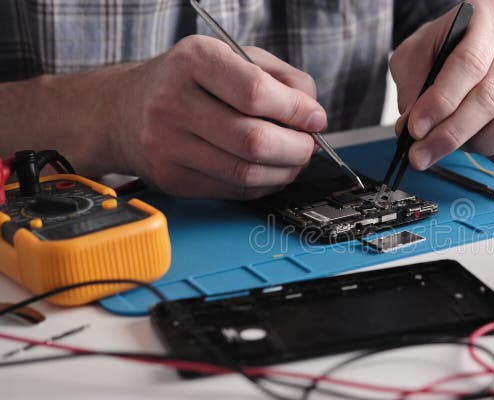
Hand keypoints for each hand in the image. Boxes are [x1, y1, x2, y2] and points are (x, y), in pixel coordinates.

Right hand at [110, 35, 324, 198]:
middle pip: (254, 140)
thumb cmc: (186, 80)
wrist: (121, 110)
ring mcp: (167, 144)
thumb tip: (312, 114)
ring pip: (246, 172)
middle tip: (308, 145)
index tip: (315, 118)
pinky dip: (262, 185)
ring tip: (293, 159)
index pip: (256, 93)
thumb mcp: (231, 57)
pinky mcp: (171, 177)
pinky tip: (268, 171)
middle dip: (296, 148)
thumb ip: (280, 77)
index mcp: (193, 60)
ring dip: (284, 171)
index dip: (296, 111)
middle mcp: (173, 101)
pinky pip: (233, 190)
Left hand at [390, 0, 493, 174]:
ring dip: (481, 143)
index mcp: (489, 18)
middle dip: (451, 133)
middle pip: (491, 96)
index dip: (441, 101)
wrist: (474, 46)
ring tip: (457, 143)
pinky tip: (489, 156)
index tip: (416, 127)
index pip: (470, 63)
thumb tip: (410, 130)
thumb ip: (412, 88)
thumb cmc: (445, 49)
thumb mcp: (417, 55)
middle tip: (422, 152)